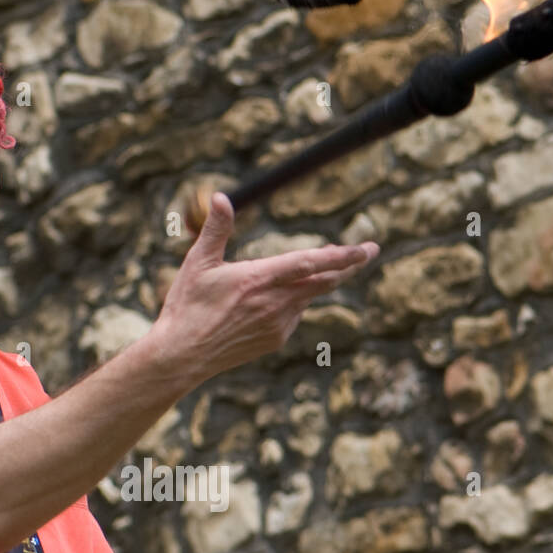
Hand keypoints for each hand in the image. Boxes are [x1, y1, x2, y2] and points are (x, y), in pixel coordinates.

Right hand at [154, 193, 378, 382]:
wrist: (182, 355)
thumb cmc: (186, 306)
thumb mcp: (198, 262)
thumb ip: (216, 229)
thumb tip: (220, 197)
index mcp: (258, 280)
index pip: (310, 264)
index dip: (342, 256)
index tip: (365, 248)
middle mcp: (274, 303)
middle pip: (324, 281)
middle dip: (349, 264)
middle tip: (369, 250)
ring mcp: (278, 324)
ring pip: (310, 296)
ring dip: (322, 279)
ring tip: (331, 262)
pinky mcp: (276, 339)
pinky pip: (295, 313)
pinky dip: (297, 299)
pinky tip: (281, 296)